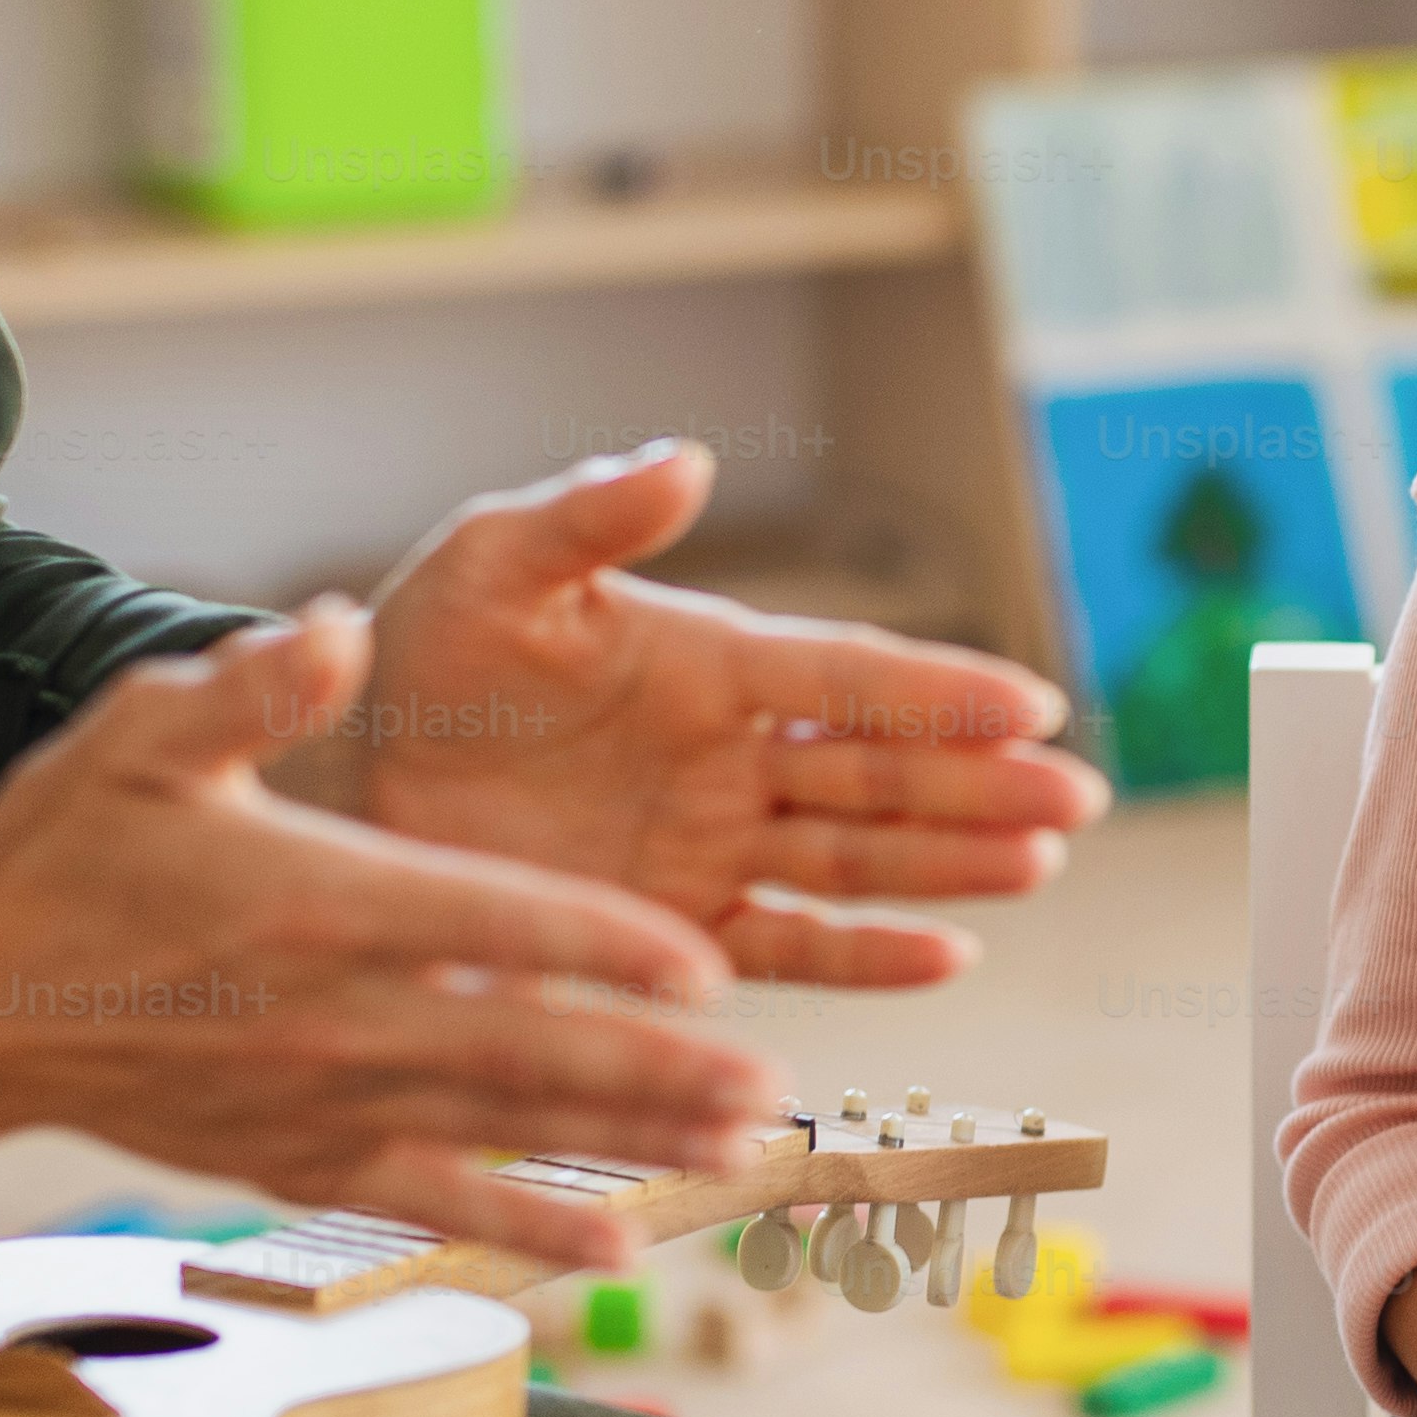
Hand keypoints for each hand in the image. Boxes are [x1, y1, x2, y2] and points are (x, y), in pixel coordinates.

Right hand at [0, 605, 786, 1273]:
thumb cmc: (61, 854)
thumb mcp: (143, 736)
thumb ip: (251, 685)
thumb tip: (337, 629)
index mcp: (316, 900)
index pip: (489, 924)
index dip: (601, 946)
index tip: (701, 966)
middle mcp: (331, 1015)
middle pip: (524, 1047)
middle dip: (653, 1071)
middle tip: (765, 1084)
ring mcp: (320, 1100)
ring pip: (502, 1129)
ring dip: (624, 1143)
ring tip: (735, 1148)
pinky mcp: (297, 1160)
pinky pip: (431, 1201)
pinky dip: (522, 1230)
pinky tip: (611, 1244)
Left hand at [267, 445, 1107, 985]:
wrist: (343, 778)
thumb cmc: (420, 654)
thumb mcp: (492, 564)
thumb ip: (589, 516)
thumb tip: (683, 459)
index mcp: (706, 661)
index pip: (845, 674)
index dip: (938, 691)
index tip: (1030, 703)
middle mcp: (729, 754)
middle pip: (880, 771)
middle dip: (981, 784)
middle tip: (1073, 798)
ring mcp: (712, 844)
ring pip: (858, 858)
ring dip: (951, 861)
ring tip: (1038, 864)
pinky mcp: (677, 926)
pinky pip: (790, 945)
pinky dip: (868, 956)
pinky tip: (947, 956)